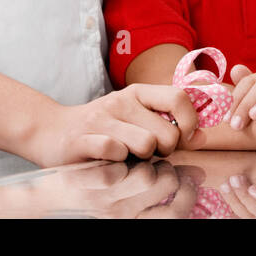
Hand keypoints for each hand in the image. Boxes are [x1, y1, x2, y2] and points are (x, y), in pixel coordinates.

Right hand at [25, 85, 198, 168]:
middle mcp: (121, 101)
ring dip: (141, 159)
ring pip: (146, 145)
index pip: (179, 97)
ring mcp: (101, 119)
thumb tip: (202, 137)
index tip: (185, 139)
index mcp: (139, 92)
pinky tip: (109, 161)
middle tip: (149, 153)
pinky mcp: (82, 138)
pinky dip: (117, 163)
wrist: (52, 132)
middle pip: (168, 133)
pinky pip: (116, 152)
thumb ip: (169, 122)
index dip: (190, 122)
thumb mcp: (137, 116)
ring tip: (128, 157)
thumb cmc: (105, 129)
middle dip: (165, 151)